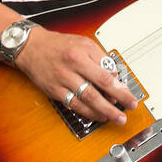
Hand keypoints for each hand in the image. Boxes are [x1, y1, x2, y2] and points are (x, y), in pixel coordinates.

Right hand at [15, 27, 137, 124]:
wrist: (31, 47)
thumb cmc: (60, 45)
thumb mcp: (85, 44)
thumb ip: (101, 59)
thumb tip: (114, 78)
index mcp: (81, 54)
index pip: (105, 75)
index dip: (119, 89)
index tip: (129, 97)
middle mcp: (71, 69)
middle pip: (95, 91)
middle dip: (113, 105)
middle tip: (125, 113)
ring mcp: (61, 81)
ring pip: (83, 101)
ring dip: (101, 112)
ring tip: (113, 117)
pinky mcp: (54, 91)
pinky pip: (72, 105)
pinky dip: (86, 112)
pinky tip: (97, 115)